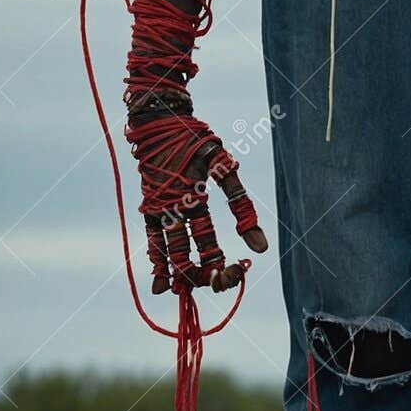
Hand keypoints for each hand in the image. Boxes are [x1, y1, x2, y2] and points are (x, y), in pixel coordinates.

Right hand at [129, 109, 267, 293]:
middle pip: (186, 258)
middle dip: (203, 274)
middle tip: (222, 282)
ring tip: (183, 294)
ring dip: (177, 274)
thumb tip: (261, 247)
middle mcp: (170, 210)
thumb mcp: (223, 165)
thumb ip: (241, 204)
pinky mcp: (149, 205)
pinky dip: (157, 260)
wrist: (158, 116)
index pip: (210, 248)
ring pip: (166, 253)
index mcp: (192, 201)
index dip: (225, 266)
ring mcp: (156, 209)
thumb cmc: (195, 138)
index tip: (243, 266)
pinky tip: (160, 283)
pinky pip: (152, 239)